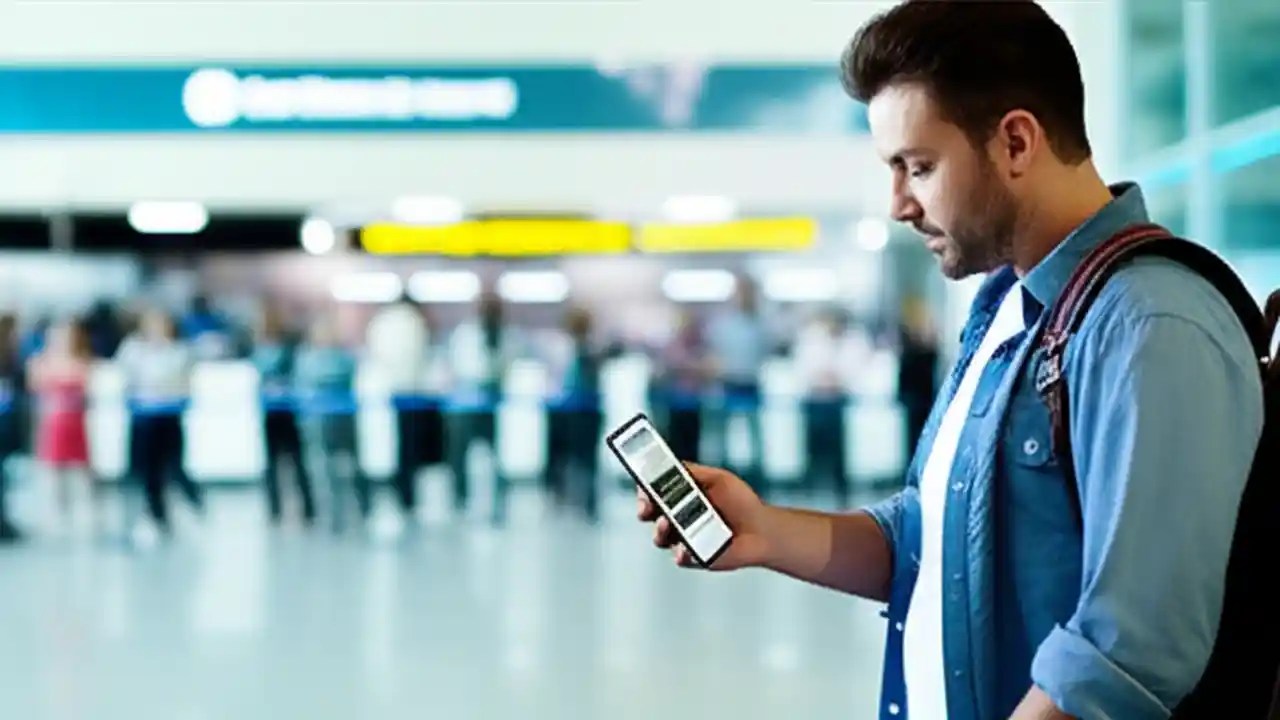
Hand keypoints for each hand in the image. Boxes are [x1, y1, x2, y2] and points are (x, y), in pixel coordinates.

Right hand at [636, 462, 772, 570]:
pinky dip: (682, 553)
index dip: (643, 488)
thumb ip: (693, 471)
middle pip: (649, 514)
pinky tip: (686, 548)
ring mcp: (683, 539)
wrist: (762, 529)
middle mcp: (676, 518)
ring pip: (660, 537)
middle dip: (644, 509)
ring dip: (660, 530)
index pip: (652, 491)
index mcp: (679, 496)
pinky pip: (680, 557)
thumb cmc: (741, 502)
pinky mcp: (694, 557)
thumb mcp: (717, 479)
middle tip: (646, 507)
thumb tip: (669, 464)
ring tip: (667, 523)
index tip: (642, 485)